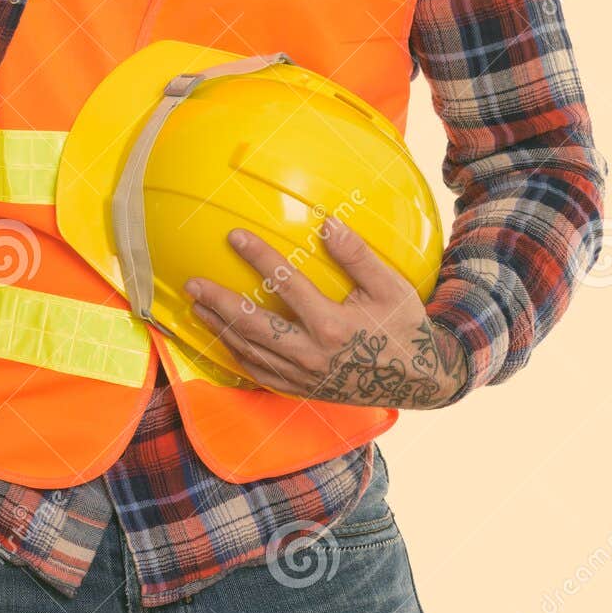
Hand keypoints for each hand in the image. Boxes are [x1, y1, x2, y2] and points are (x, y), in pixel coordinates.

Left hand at [183, 216, 468, 408]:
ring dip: (220, 328)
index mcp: (332, 325)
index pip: (285, 284)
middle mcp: (311, 354)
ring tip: (198, 305)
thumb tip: (328, 223)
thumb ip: (358, 256)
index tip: (234, 236)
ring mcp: (303, 376)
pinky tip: (224, 339)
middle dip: (219, 302)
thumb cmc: (404, 327)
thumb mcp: (391, 287)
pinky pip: (260, 374)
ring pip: (250, 352)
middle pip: (253, 326)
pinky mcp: (302, 389)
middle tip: (192, 282)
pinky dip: (237, 356)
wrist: (419, 380)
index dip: (258, 257)